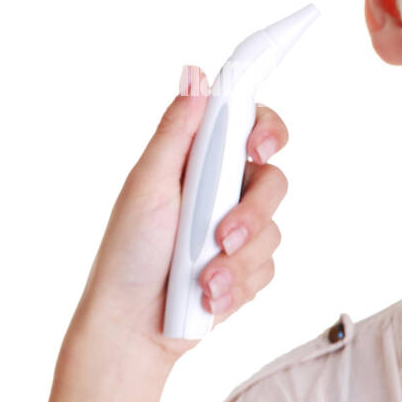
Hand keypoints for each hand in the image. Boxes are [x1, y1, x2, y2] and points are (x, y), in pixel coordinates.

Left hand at [74, 64, 289, 365]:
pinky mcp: (244, 268)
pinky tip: (208, 298)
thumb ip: (176, 132)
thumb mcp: (147, 186)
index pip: (247, 126)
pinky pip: (269, 267)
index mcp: (193, 162)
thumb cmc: (127, 254)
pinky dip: (238, 284)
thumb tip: (195, 74)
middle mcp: (218, 191)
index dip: (266, 128)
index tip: (260, 146)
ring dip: (237, 260)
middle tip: (221, 237)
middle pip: (273, 179)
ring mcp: (234, 230)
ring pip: (274, 229)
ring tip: (202, 282)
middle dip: (252, 213)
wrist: (131, 326)